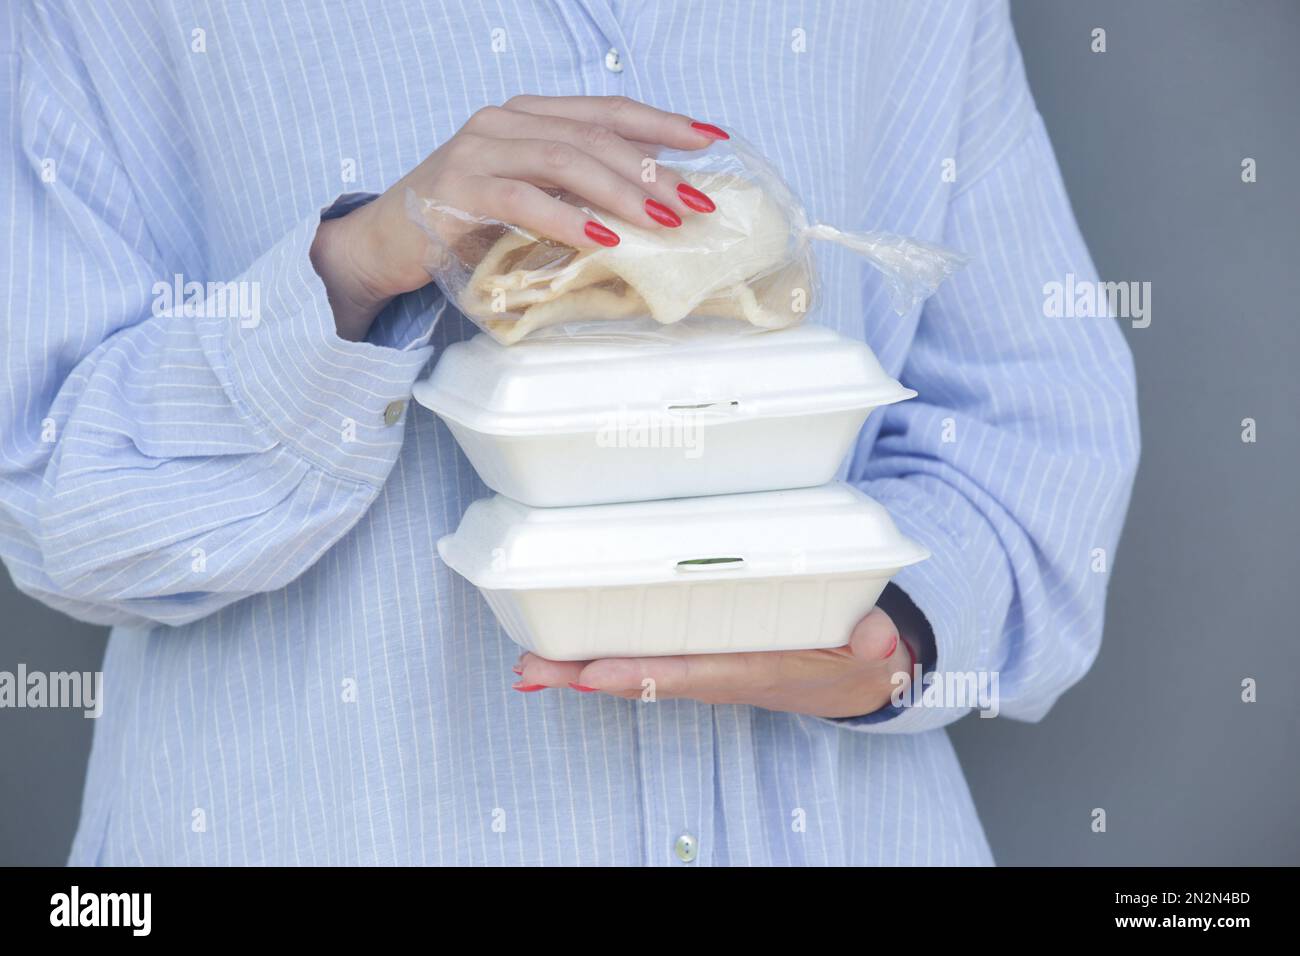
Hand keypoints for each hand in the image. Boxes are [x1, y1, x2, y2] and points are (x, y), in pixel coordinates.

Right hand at [310, 94, 728, 340]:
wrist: (382, 244)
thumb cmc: (461, 224)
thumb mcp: (527, 197)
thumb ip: (572, 189)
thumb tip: (648, 205)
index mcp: (527, 115)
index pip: (606, 111)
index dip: (662, 123)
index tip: (711, 139)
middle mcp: (504, 121)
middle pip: (595, 136)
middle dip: (653, 168)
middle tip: (695, 203)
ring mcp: (479, 151)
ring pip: (565, 160)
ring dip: (621, 193)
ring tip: (662, 222)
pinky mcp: (459, 190)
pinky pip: (524, 199)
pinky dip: (567, 219)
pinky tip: (603, 239)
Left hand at [512, 607, 915, 719]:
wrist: (854, 676)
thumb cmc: (854, 654)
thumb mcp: (873, 646)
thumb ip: (874, 641)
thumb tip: (880, 643)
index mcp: (754, 670)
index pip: (692, 672)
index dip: (643, 674)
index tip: (595, 673)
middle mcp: (718, 674)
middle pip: (643, 676)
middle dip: (584, 674)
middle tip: (528, 669)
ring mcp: (703, 668)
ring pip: (634, 668)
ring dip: (579, 667)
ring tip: (527, 664)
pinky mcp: (697, 656)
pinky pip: (643, 658)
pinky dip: (599, 657)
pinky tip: (563, 654)